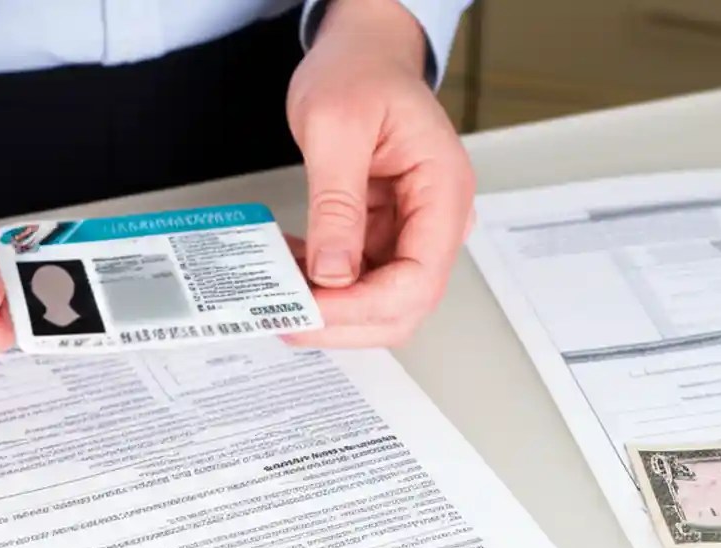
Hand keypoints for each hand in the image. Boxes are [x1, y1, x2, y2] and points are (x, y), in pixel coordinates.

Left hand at [286, 0, 475, 345]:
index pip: (417, 280)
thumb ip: (336, 203)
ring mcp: (412, 231)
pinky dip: (320, 286)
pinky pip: (357, 279)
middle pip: (402, 307)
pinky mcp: (385, 234)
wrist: (365, 53)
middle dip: (343, 322)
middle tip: (283, 315)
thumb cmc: (361, 72)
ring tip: (277, 290)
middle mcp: (437, 221)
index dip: (363, 306)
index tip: (309, 307)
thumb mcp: (336, 126)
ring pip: (378, 303)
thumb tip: (332, 272)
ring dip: (328, 309)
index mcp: (443, 193)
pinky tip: (288, 270)